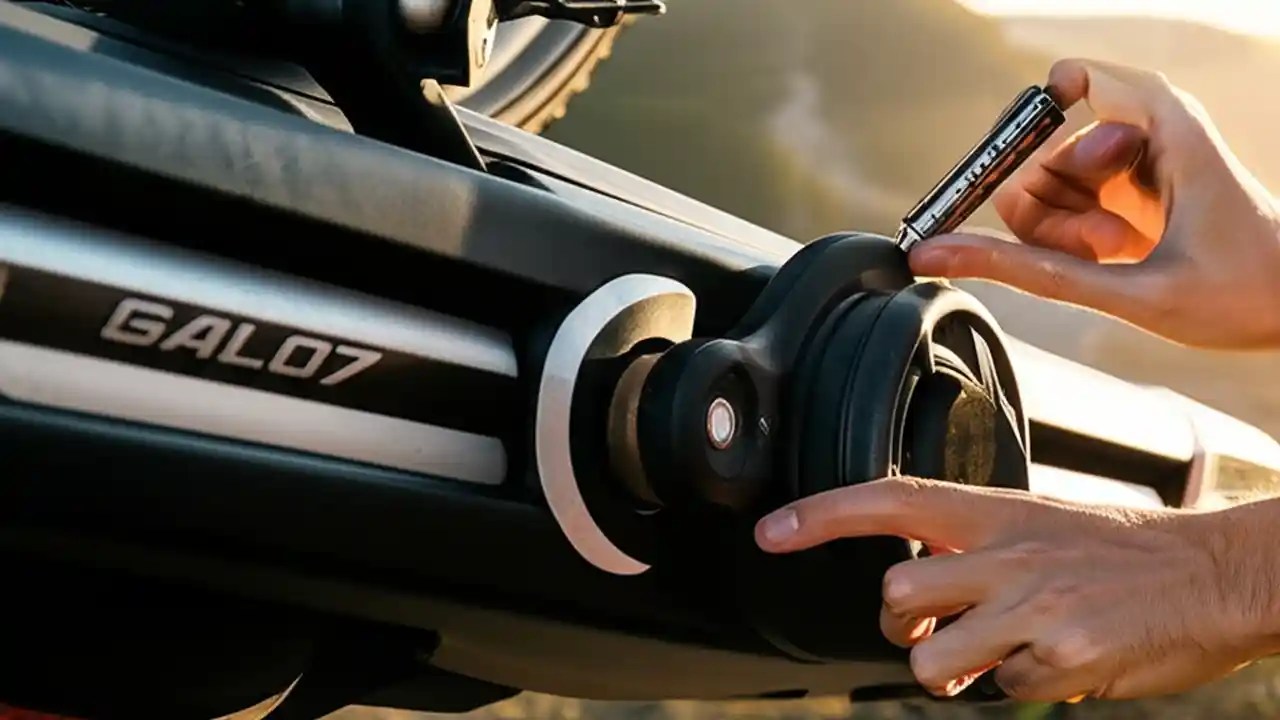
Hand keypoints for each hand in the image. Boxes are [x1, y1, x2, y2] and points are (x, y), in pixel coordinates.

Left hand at [754, 477, 1279, 701]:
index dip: (822, 514)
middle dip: (901, 623)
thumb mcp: (1039, 527)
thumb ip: (972, 556)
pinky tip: (1058, 659)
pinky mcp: (1061, 659)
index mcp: (997, 512)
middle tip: (940, 628)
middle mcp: (1006, 554)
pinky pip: (1000, 691)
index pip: (891, 500)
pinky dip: (1018, 684)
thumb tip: (914, 606)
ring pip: (930, 661)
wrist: (1216, 576)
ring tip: (997, 652)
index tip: (769, 532)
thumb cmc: (1123, 553)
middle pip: (895, 592)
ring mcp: (1032, 608)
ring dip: (951, 670)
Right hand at [907, 58, 1279, 349]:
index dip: (1029, 130)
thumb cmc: (1243, 293)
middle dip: (1057, 209)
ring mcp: (1131, 170)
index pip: (1070, 82)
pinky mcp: (1126, 198)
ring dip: (1065, 233)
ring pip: (1046, 189)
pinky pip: (1064, 211)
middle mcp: (1142, 136)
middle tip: (1106, 246)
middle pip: (1042, 155)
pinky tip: (1118, 259)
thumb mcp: (1126, 289)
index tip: (1017, 183)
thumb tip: (935, 255)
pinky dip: (1074, 243)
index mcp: (1160, 124)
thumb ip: (1028, 272)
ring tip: (1119, 257)